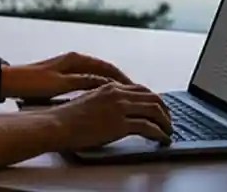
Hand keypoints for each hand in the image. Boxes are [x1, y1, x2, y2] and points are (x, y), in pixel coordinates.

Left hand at [5, 52, 134, 100]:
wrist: (9, 81)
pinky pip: (87, 79)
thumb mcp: (61, 84)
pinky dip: (97, 86)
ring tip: (122, 96)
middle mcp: (74, 60)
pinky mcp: (61, 75)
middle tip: (135, 94)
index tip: (136, 89)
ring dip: (109, 84)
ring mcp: (68, 67)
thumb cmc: (33, 82)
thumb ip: (83, 82)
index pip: (107, 68)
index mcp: (76, 60)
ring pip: (96, 75)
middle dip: (119, 81)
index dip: (122, 79)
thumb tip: (106, 83)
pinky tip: (100, 97)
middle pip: (104, 70)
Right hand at [50, 83, 172, 149]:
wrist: (57, 124)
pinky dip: (159, 133)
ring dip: (165, 122)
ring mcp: (120, 108)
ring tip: (168, 131)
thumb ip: (107, 101)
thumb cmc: (67, 117)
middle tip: (169, 120)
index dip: (154, 99)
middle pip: (152, 97)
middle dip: (164, 110)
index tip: (159, 108)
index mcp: (110, 86)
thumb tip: (119, 110)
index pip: (141, 89)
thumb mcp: (90, 100)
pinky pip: (148, 128)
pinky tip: (161, 139)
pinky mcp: (120, 124)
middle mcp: (118, 94)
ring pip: (154, 110)